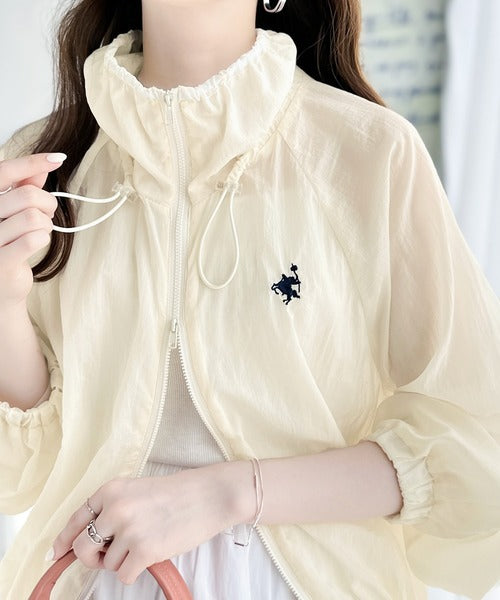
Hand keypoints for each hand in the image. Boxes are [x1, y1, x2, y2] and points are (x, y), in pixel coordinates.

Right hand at [0, 152, 64, 307]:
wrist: (1, 285)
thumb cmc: (7, 244)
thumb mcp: (13, 212)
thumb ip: (23, 188)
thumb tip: (44, 167)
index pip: (5, 172)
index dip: (34, 163)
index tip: (58, 158)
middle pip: (28, 196)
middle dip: (48, 205)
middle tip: (47, 215)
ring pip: (34, 218)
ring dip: (46, 225)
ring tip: (40, 232)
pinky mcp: (2, 261)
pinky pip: (34, 239)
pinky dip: (44, 239)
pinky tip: (38, 242)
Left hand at [49, 461, 254, 584]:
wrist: (210, 495)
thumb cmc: (178, 493)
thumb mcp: (138, 490)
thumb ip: (113, 508)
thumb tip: (88, 540)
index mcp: (111, 490)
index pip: (77, 519)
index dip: (64, 540)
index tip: (56, 553)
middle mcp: (115, 508)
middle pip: (84, 548)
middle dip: (93, 557)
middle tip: (110, 556)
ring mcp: (128, 530)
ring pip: (108, 564)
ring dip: (124, 561)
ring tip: (148, 542)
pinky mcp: (144, 551)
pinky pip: (124, 576)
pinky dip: (135, 571)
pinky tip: (152, 555)